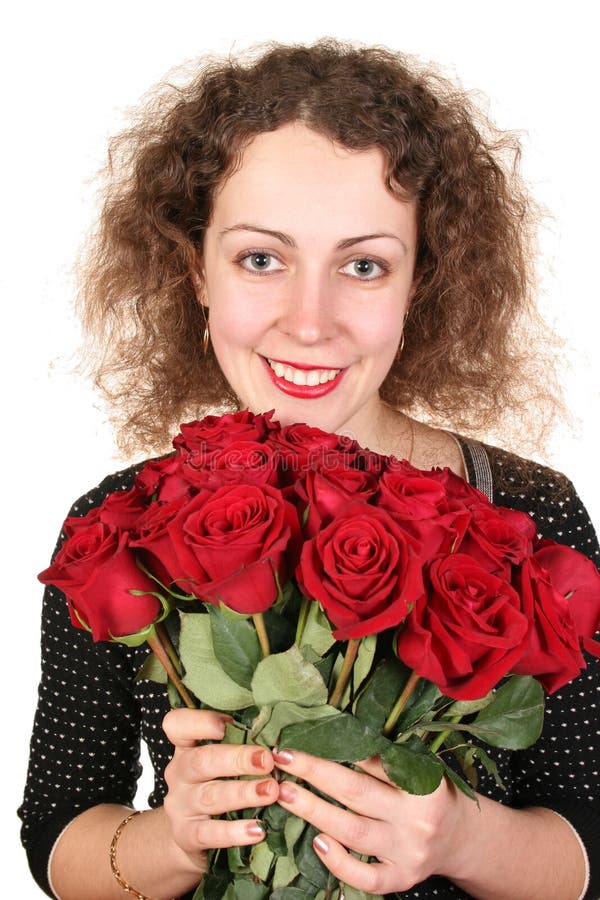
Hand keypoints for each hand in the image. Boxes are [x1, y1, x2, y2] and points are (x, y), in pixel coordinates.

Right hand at [162, 709, 277, 872]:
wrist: (191, 834)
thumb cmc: (216, 784)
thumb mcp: (219, 759)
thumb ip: (239, 742)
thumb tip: (279, 726)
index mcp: (186, 747)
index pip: (178, 724)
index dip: (201, 721)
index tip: (229, 723)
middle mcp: (179, 773)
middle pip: (202, 760)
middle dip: (237, 758)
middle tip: (267, 760)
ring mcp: (180, 805)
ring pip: (210, 796)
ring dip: (243, 793)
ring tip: (271, 791)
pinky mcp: (186, 836)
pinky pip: (209, 833)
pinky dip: (235, 832)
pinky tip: (258, 830)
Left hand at [272, 748, 465, 894]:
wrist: (460, 838)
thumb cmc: (430, 794)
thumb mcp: (420, 768)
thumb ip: (386, 756)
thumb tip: (333, 730)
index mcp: (423, 783)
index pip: (374, 760)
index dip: (337, 746)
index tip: (305, 735)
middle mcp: (417, 818)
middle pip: (356, 792)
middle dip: (315, 773)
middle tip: (283, 759)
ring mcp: (408, 852)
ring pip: (353, 832)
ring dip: (314, 811)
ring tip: (286, 794)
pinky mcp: (401, 878)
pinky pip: (366, 877)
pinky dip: (339, 863)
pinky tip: (317, 842)